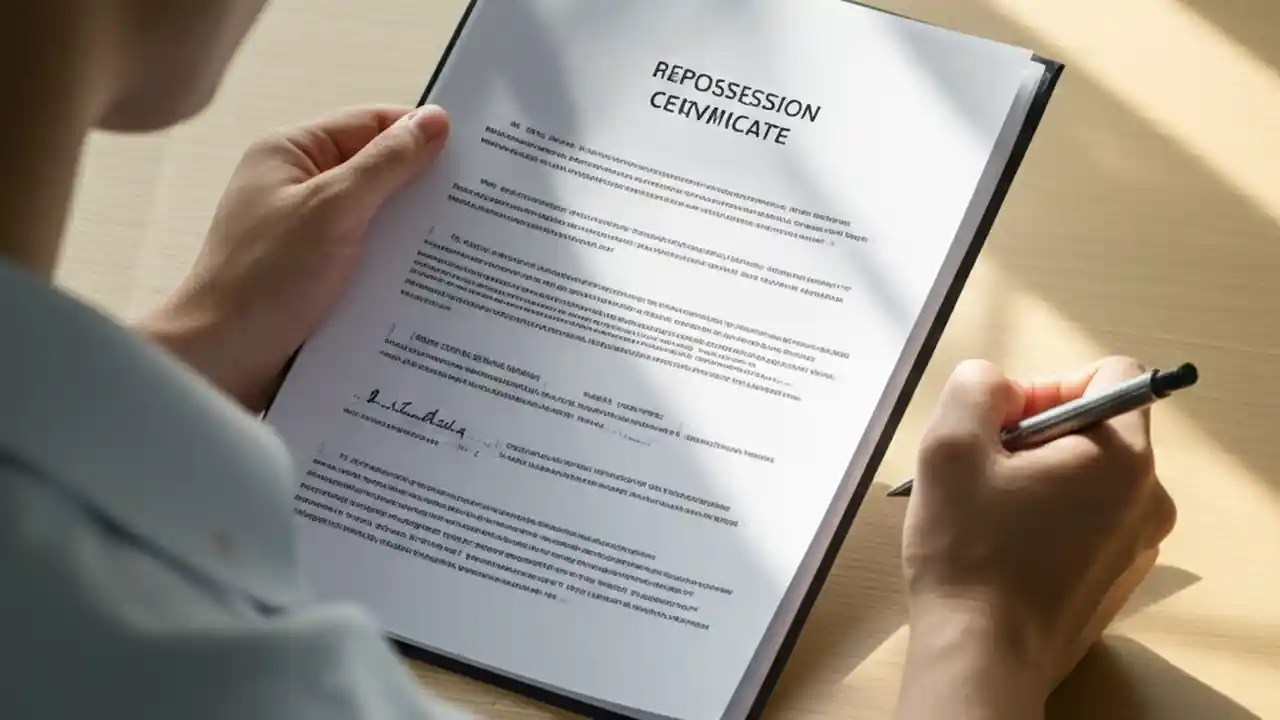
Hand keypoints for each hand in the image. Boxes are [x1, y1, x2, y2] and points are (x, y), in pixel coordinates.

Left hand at [139, 105, 449, 411]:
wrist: (222, 362)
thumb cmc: (263, 281)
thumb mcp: (332, 210)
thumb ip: (386, 164)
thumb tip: (434, 121)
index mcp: (291, 153)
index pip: (370, 124)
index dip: (419, 135)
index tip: (472, 156)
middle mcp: (298, 187)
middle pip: (378, 171)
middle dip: (423, 190)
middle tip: (478, 205)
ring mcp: (307, 234)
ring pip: (378, 220)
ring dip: (413, 235)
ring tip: (464, 247)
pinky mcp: (317, 276)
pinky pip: (369, 258)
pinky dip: (397, 268)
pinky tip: (430, 283)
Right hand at [897, 358, 1176, 719]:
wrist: (983, 656)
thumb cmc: (969, 553)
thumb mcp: (950, 446)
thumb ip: (977, 387)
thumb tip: (1001, 389)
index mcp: (1123, 457)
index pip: (1108, 374)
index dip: (1047, 385)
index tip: (1002, 427)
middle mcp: (1148, 496)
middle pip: (1093, 426)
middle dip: (1033, 436)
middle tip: (983, 473)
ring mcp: (1136, 541)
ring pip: (1083, 475)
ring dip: (1034, 478)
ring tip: (987, 514)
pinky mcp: (1116, 575)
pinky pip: (1083, 518)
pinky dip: (1045, 517)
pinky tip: (1002, 546)